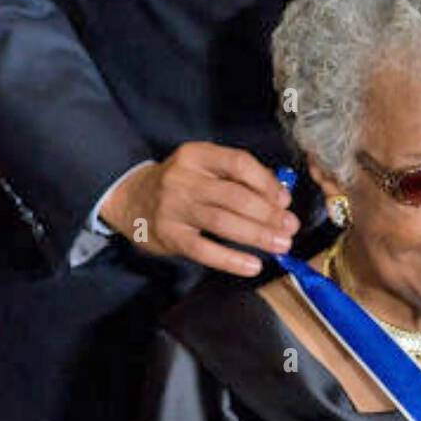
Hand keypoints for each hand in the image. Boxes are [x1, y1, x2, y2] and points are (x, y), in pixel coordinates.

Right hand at [99, 142, 298, 275]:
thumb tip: (279, 198)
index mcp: (197, 155)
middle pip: (234, 196)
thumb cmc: (179, 183)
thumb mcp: (202, 168)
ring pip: (222, 222)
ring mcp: (174, 208)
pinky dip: (231, 259)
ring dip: (257, 235)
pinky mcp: (169, 236)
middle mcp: (184, 178)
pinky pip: (204, 250)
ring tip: (281, 244)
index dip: (266, 182)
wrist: (130, 198)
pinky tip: (252, 265)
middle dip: (268, 213)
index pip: (238, 163)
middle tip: (290, 227)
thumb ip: (236, 178)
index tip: (284, 200)